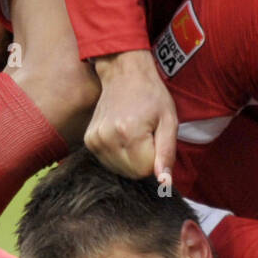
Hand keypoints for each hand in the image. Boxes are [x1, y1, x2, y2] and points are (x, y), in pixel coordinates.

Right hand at [86, 50, 178, 179]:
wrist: (124, 74)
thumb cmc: (151, 95)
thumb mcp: (169, 121)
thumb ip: (166, 153)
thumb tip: (165, 183)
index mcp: (129, 133)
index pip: (145, 171)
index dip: (155, 159)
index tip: (155, 139)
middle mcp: (107, 139)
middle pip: (132, 173)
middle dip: (144, 161)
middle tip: (146, 135)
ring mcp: (94, 140)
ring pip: (120, 170)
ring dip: (131, 158)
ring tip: (135, 134)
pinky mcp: (89, 141)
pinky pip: (109, 162)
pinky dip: (119, 154)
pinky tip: (123, 135)